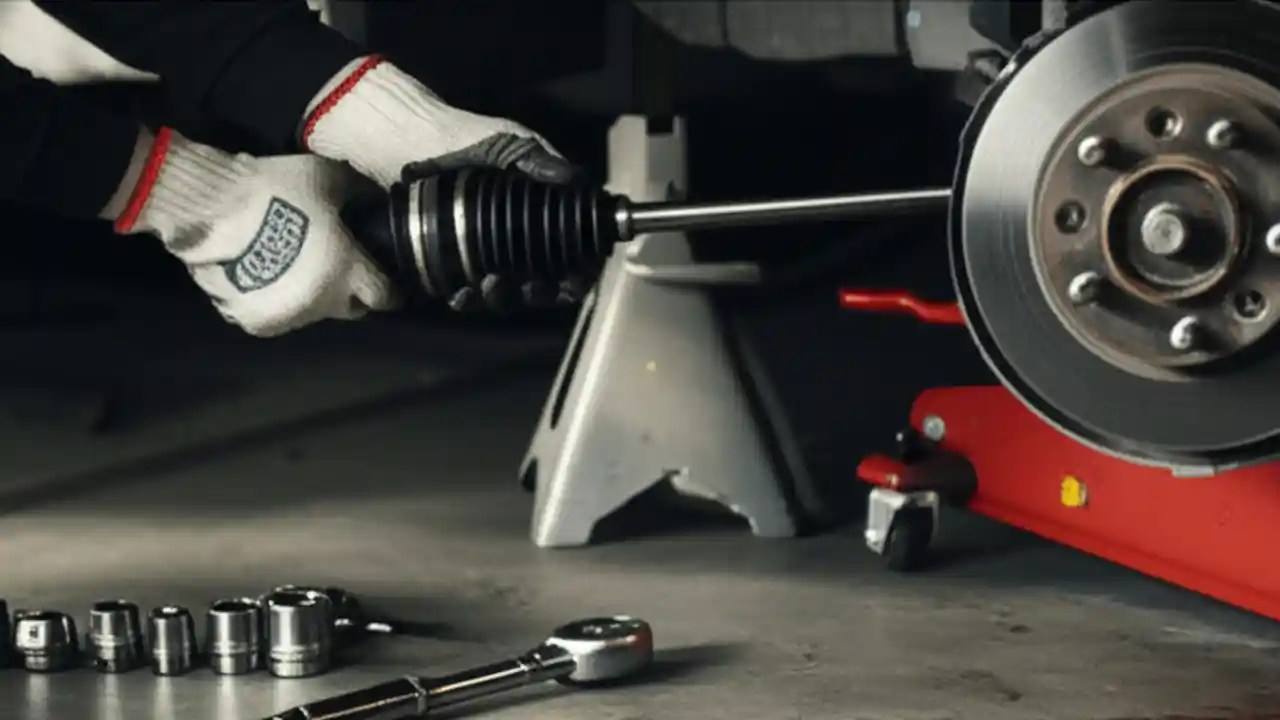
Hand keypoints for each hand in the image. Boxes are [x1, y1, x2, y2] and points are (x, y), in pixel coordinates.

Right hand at [111, 128, 397, 336]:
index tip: (388, 284)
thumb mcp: (328, 177)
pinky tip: (266, 276)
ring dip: (312, 296)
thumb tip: (375, 198)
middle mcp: (324, 303)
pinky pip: (277, 316)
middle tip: (340, 271)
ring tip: (295, 267)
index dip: (390, 291)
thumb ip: (359, 192)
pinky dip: (276, 301)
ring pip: (312, 313)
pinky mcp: (256, 323)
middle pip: (351, 309)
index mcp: (349, 272)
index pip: (385, 297)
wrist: (211, 211)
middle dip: (351, 294)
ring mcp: (289, 317)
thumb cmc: (276, 190)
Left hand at [302, 56, 587, 313]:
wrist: (402, 140)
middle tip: (524, 287)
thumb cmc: (459, 136)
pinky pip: (467, 291)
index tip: (567, 282)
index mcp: (539, 209)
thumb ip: (539, 161)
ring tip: (487, 287)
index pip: (571, 253)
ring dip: (502, 298)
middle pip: (542, 281)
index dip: (575, 274)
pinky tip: (459, 295)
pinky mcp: (453, 261)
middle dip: (536, 292)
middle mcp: (517, 234)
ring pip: (506, 291)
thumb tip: (573, 180)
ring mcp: (485, 251)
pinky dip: (468, 299)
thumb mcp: (505, 144)